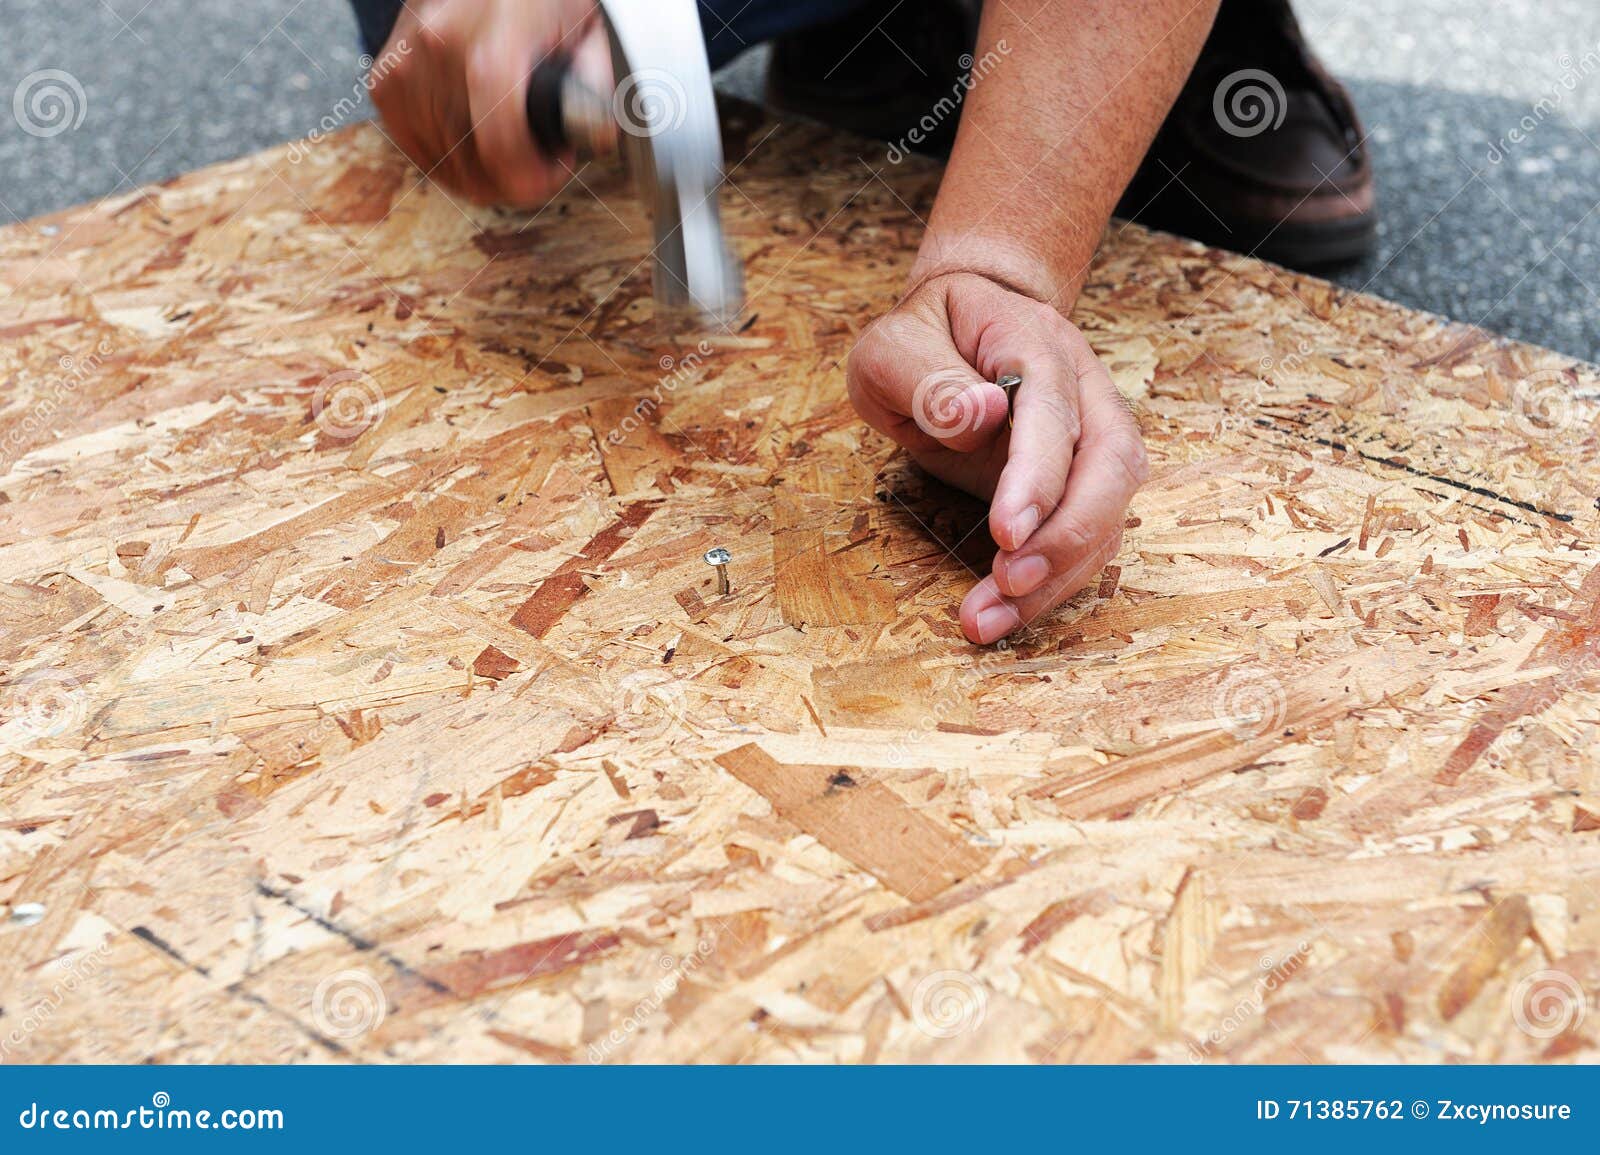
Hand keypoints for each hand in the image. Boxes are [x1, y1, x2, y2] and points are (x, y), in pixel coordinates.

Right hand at [369, 0, 608, 205]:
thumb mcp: (584, 28)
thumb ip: (595, 87)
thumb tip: (595, 136)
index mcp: (493, 43)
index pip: (502, 145)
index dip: (529, 180)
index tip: (551, 174)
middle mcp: (438, 53)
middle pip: (473, 166)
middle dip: (515, 176)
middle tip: (539, 155)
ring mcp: (404, 68)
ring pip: (445, 166)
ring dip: (482, 171)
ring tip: (510, 139)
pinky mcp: (386, 80)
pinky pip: (418, 149)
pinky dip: (450, 156)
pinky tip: (476, 138)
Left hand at [846, 272, 1147, 644]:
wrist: (968, 321)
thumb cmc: (926, 335)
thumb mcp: (895, 344)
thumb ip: (925, 377)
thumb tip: (978, 415)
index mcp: (1038, 345)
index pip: (1055, 412)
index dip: (1038, 477)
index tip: (1006, 533)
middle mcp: (1085, 391)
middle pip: (1110, 467)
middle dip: (1066, 538)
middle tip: (1007, 585)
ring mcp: (1093, 439)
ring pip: (1109, 514)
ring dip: (1057, 577)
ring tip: (988, 620)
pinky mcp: (1082, 485)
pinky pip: (1087, 540)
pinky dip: (1053, 584)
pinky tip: (1006, 613)